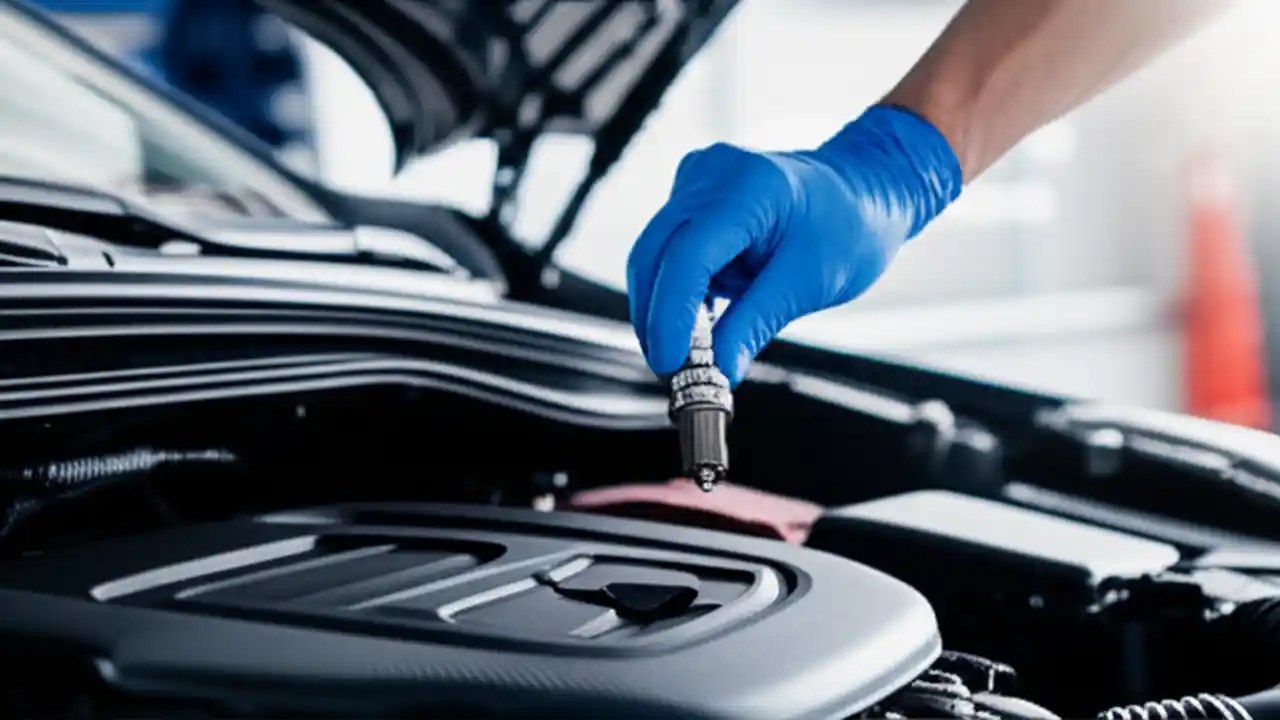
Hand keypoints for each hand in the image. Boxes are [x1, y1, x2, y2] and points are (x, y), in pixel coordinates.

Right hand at [626, 105, 961, 385]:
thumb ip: (754, 324)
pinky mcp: (692, 197)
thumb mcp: (808, 283)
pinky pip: (668, 251)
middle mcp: (711, 175)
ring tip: (690, 352)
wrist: (862, 192)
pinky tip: (698, 320)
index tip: (670, 362)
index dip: (670, 314)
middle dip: (655, 316)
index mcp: (749, 188)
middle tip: (671, 370)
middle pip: (655, 253)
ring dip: (664, 306)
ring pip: (654, 255)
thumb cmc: (848, 227)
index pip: (688, 256)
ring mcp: (697, 181)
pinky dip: (676, 290)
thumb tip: (717, 371)